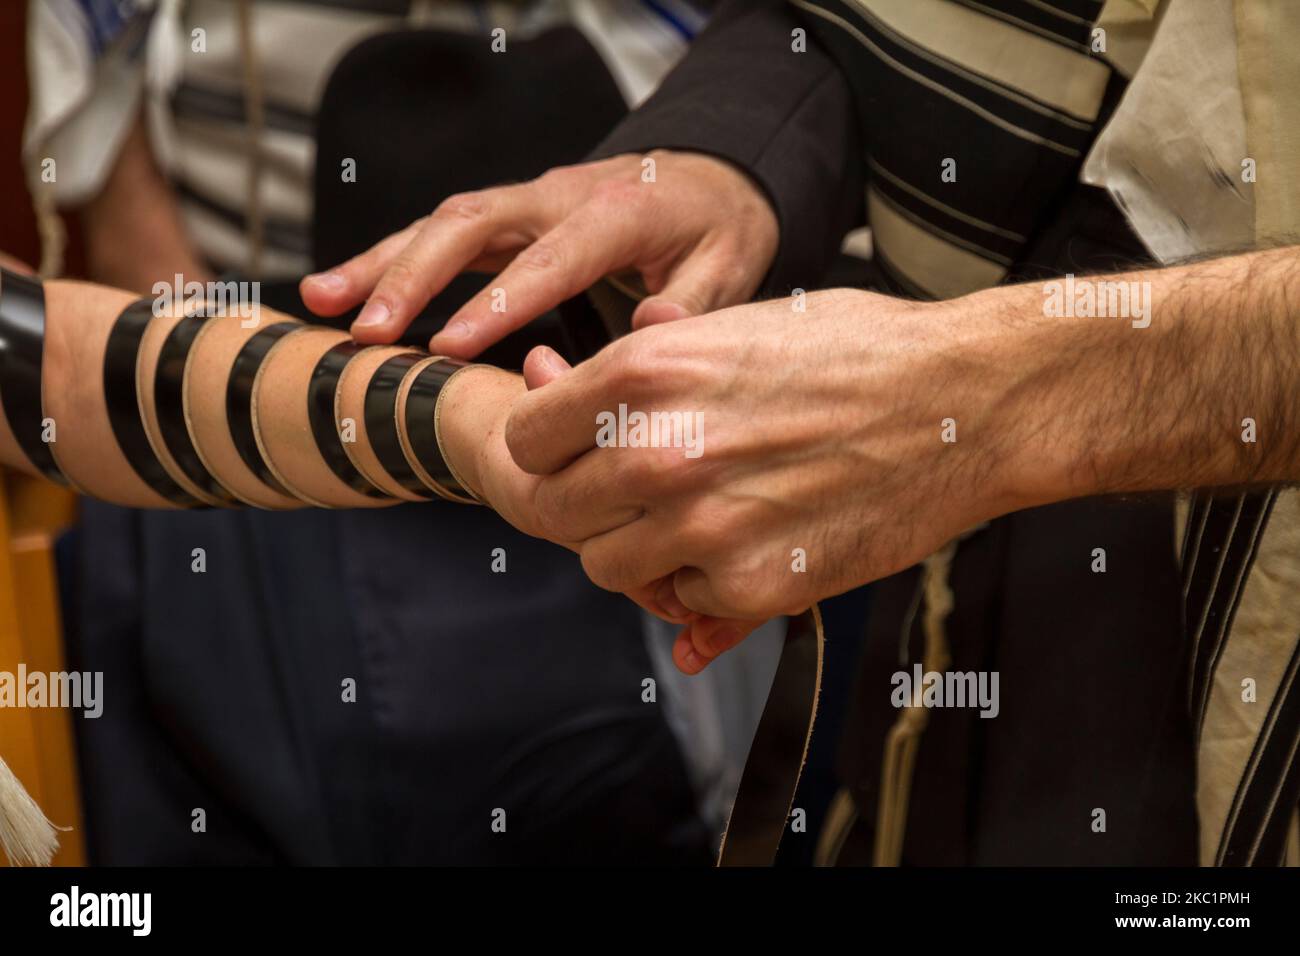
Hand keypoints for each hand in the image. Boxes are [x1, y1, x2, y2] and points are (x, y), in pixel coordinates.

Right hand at [299, 151, 777, 355]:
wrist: (707, 176)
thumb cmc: (717, 229)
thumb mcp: (731, 266)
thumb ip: (693, 301)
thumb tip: (651, 330)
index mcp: (617, 212)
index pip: (551, 259)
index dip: (500, 303)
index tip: (452, 347)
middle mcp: (558, 196)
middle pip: (473, 227)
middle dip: (414, 278)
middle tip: (368, 333)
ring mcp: (527, 201)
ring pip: (441, 224)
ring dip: (380, 263)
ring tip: (320, 304)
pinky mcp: (508, 215)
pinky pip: (440, 232)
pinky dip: (389, 259)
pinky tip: (340, 292)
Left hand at [503, 289, 1049, 669]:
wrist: (965, 402)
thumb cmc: (855, 352)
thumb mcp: (734, 325)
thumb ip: (640, 359)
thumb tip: (556, 378)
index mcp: (645, 373)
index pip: (527, 439)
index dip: (549, 447)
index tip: (574, 451)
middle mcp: (659, 451)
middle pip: (555, 510)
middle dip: (585, 501)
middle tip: (626, 491)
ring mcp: (704, 527)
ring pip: (608, 566)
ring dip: (638, 547)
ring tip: (692, 515)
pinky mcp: (755, 586)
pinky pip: (683, 601)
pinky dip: (704, 581)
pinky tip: (749, 539)